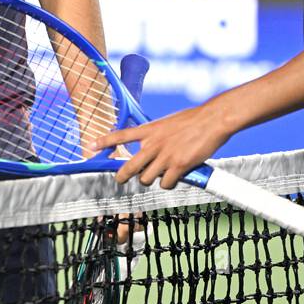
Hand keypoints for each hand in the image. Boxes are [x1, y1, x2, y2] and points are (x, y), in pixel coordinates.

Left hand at [94, 102, 233, 189]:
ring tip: (163, 174)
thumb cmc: (194, 120)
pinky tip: (176, 177)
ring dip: (152, 179)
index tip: (90, 147)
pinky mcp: (178, 166)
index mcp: (150, 130)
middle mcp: (154, 143)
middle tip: (121, 179)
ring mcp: (165, 156)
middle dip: (122, 176)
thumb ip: (156, 136)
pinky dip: (169, 184)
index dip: (104, 142)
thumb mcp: (168, 123)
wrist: (213, 119)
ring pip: (146, 179)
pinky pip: (166, 184)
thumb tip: (150, 149)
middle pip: (129, 167)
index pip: (121, 135)